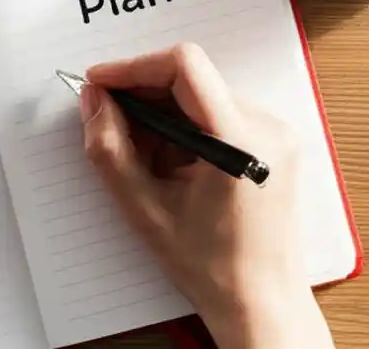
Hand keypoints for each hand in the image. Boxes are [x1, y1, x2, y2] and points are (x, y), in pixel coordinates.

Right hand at [79, 43, 333, 348]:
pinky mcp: (273, 142)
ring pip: (200, 94)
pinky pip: (218, 112)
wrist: (261, 302)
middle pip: (190, 79)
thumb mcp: (144, 209)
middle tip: (108, 126)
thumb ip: (109, 150)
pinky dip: (184, 127)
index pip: (184, 66)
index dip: (133, 67)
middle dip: (142, 96)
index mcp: (242, 140)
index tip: (99, 83)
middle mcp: (267, 127)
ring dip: (162, 115)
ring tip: (144, 159)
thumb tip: (93, 100)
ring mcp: (275, 133)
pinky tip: (170, 164)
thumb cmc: (211, 267)